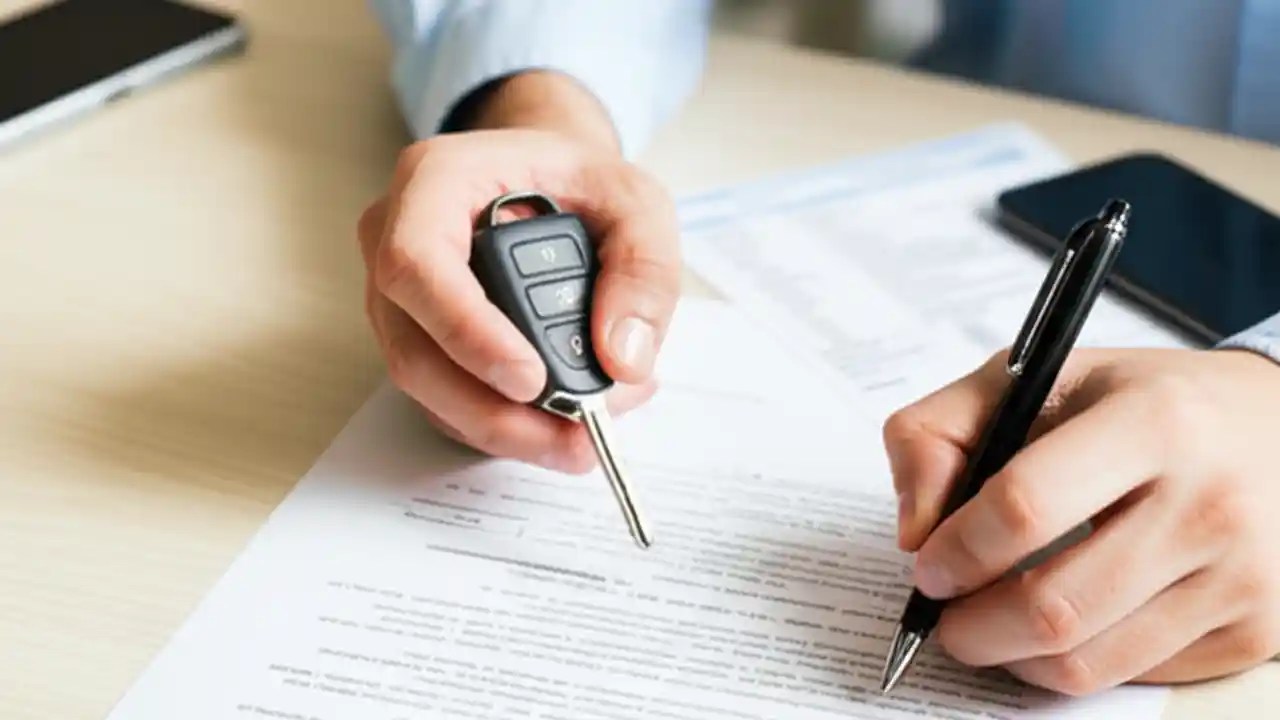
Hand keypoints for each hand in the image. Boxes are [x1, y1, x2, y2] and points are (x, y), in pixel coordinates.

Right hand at [357, 72, 680, 472]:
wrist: (548, 176)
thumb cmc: (579, 177)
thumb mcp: (635, 200)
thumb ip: (643, 270)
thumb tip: (622, 358)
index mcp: (434, 182)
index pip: (417, 263)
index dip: (466, 331)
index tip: (531, 380)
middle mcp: (393, 240)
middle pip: (415, 350)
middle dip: (495, 412)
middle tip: (574, 437)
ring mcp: (398, 298)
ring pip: (428, 390)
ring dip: (504, 430)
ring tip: (584, 433)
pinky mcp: (418, 340)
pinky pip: (444, 401)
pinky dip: (502, 425)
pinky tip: (560, 420)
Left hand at [884, 348, 1279, 694]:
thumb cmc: (1142, 402)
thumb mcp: (1037, 379)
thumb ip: (941, 432)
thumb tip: (913, 531)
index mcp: (1153, 422)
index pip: (1024, 507)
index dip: (956, 548)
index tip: (927, 564)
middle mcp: (1209, 503)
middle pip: (1052, 607)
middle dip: (970, 626)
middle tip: (945, 614)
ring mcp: (1242, 576)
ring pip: (1087, 662)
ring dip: (1011, 657)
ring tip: (990, 623)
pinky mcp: (1256, 630)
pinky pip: (1132, 676)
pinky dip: (1073, 663)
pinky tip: (1063, 623)